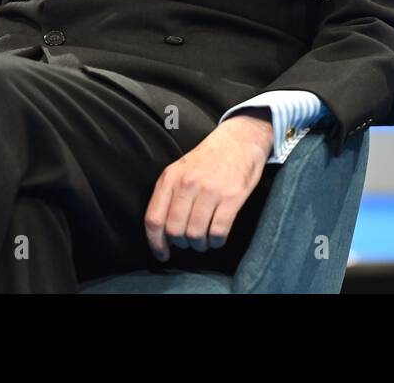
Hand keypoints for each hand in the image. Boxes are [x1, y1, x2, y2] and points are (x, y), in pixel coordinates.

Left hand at [144, 108, 272, 261]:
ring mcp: (210, 190)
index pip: (154, 219)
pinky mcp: (232, 197)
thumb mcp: (180, 169)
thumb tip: (162, 231)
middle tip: (189, 242)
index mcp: (170, 178)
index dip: (155, 243)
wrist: (239, 139)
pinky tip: (217, 238)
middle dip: (182, 243)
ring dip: (199, 244)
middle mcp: (187, 184)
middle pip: (175, 231)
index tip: (162, 254)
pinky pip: (218, 231)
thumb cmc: (208, 158)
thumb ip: (169, 195)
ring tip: (204, 240)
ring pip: (195, 234)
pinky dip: (216, 241)